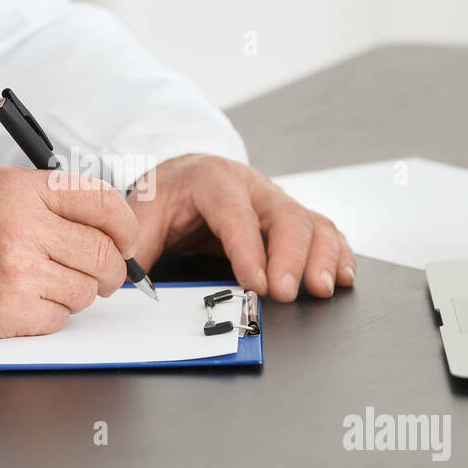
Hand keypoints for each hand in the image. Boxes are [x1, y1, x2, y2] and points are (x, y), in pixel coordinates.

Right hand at [0, 166, 138, 336]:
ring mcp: (18, 273)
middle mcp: (23, 228)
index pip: (104, 203)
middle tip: (105, 272)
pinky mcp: (11, 312)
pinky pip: (60, 318)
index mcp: (24, 191)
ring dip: (77, 291)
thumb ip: (55, 201)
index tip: (125, 238)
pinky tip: (25, 298)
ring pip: (86, 290)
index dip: (125, 226)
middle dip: (112, 268)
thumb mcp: (1, 190)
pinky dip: (51, 313)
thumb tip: (112, 227)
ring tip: (46, 281)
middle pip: (103, 253)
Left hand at [128, 154, 354, 300]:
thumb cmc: (165, 197)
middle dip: (291, 256)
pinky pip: (324, 231)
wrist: (183, 174)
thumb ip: (136, 247)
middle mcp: (253, 187)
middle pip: (285, 215)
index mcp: (212, 181)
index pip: (235, 215)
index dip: (248, 250)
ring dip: (322, 256)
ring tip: (322, 289)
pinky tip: (341, 277)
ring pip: (312, 222)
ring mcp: (276, 202)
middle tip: (286, 293)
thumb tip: (126, 282)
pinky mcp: (291, 218)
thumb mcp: (141, 215)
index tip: (256, 284)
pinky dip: (337, 253)